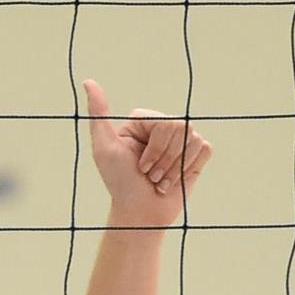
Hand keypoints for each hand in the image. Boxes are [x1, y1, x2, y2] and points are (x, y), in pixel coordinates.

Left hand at [82, 79, 211, 226]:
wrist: (140, 213)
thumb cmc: (120, 182)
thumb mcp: (104, 148)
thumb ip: (98, 114)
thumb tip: (89, 82)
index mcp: (144, 120)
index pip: (165, 122)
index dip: (156, 149)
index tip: (139, 167)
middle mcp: (163, 125)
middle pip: (181, 128)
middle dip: (165, 160)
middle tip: (150, 176)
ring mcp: (182, 138)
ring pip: (194, 139)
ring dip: (175, 168)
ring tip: (160, 179)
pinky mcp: (196, 152)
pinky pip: (205, 149)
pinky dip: (189, 169)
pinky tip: (175, 180)